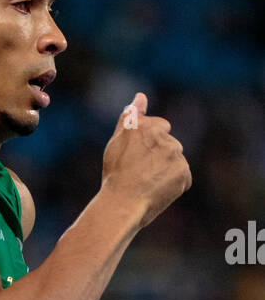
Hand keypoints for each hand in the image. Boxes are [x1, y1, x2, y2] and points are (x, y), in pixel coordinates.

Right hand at [100, 92, 190, 228]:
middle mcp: (165, 138)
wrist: (122, 203)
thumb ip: (131, 116)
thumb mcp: (117, 141)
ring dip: (166, 169)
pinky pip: (182, 177)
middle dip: (160, 155)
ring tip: (147, 183)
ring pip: (175, 160)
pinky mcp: (184, 174)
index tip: (138, 157)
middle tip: (140, 172)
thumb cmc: (115, 174)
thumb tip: (141, 96)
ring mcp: (176, 156)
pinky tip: (157, 190)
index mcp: (148, 126)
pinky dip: (173, 184)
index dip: (148, 143)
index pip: (160, 126)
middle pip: (170, 144)